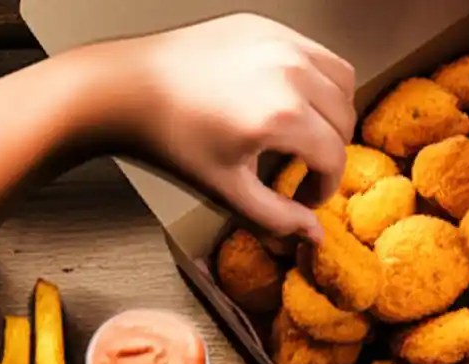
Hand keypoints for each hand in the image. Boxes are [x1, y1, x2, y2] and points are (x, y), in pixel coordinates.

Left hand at [89, 13, 355, 239]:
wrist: (124, 89)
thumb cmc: (169, 138)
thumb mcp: (227, 189)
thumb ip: (277, 217)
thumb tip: (314, 234)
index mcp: (282, 115)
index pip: (334, 155)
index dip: (323, 185)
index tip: (304, 195)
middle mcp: (289, 71)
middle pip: (344, 118)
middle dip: (330, 150)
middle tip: (304, 167)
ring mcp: (279, 42)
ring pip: (341, 80)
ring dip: (332, 111)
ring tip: (306, 131)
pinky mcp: (265, 26)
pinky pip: (315, 53)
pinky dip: (316, 78)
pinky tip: (290, 98)